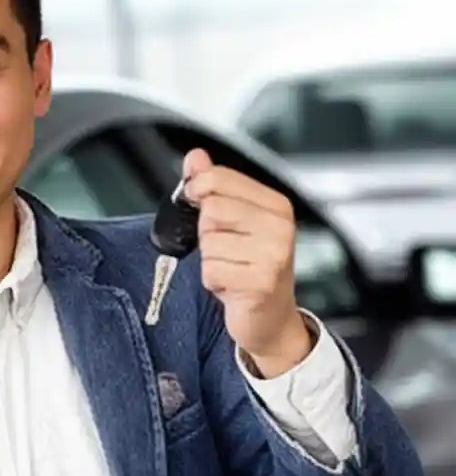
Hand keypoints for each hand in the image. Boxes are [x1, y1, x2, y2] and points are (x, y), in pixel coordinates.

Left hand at [182, 148, 311, 377]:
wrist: (271, 318)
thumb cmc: (250, 266)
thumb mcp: (232, 222)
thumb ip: (213, 187)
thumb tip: (195, 156)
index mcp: (276, 205)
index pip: (219, 179)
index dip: (198, 191)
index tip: (199, 203)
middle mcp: (280, 226)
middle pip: (211, 210)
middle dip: (207, 233)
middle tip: (226, 249)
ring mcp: (274, 255)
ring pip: (208, 243)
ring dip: (210, 261)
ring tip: (232, 269)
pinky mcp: (261, 282)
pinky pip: (211, 271)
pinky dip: (213, 281)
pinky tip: (232, 285)